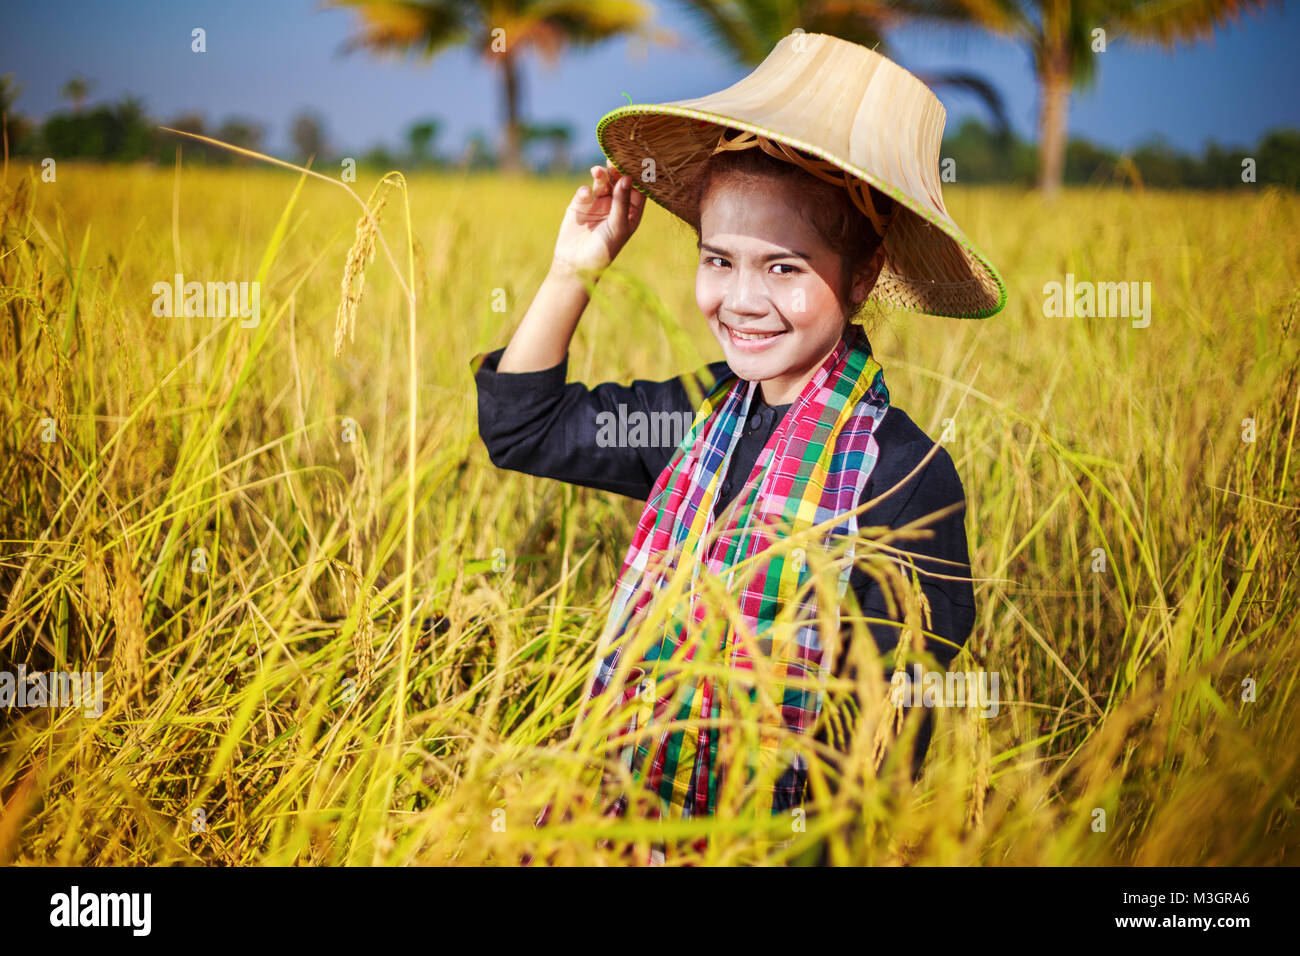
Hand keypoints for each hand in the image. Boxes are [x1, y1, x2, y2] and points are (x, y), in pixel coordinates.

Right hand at [552, 162, 645, 276]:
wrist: (575, 265)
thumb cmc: (603, 251)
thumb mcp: (617, 227)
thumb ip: (622, 202)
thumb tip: (628, 178)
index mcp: (632, 212)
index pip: (638, 189)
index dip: (638, 175)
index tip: (636, 161)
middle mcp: (616, 205)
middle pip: (620, 181)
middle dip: (618, 169)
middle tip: (614, 159)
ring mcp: (598, 203)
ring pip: (602, 182)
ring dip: (601, 175)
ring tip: (598, 171)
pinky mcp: (581, 204)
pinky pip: (586, 190)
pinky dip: (586, 189)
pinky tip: (586, 194)